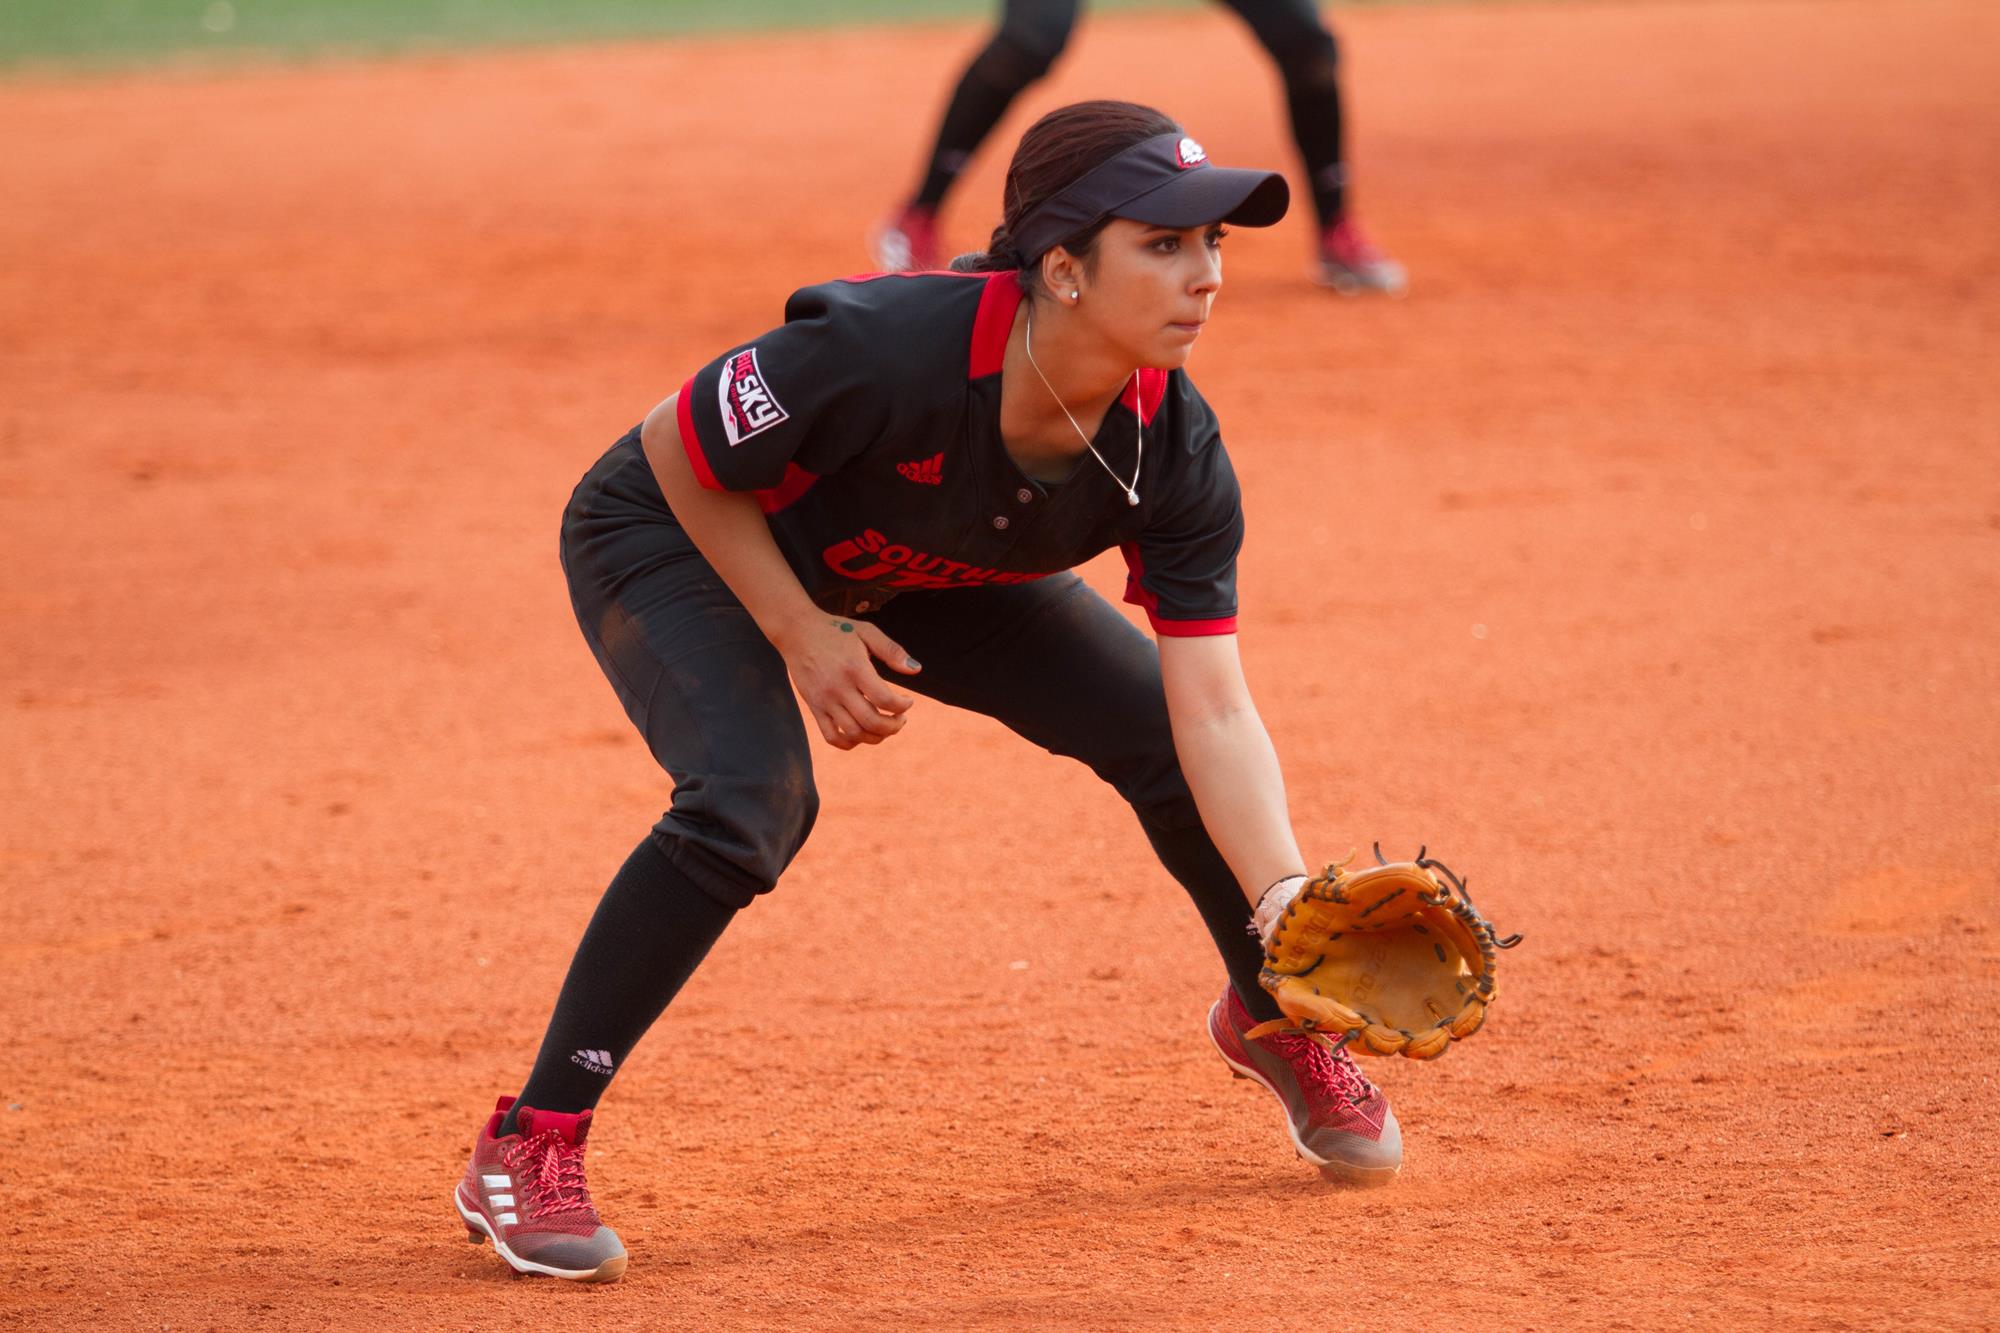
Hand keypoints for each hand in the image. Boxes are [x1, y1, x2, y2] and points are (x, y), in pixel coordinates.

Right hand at [773, 613, 920, 749]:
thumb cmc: (835, 630)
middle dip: (894, 726)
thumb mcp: (866, 632)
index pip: (885, 699)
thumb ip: (892, 650)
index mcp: (855, 668)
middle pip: (871, 722)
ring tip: (885, 727)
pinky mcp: (814, 707)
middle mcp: (839, 687)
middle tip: (901, 720)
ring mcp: (824, 700)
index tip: (908, 702)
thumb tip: (916, 669)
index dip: (903, 706)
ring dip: (875, 737)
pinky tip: (861, 735)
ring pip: (854, 733)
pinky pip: (831, 736)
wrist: (797, 632)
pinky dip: (849, 743)